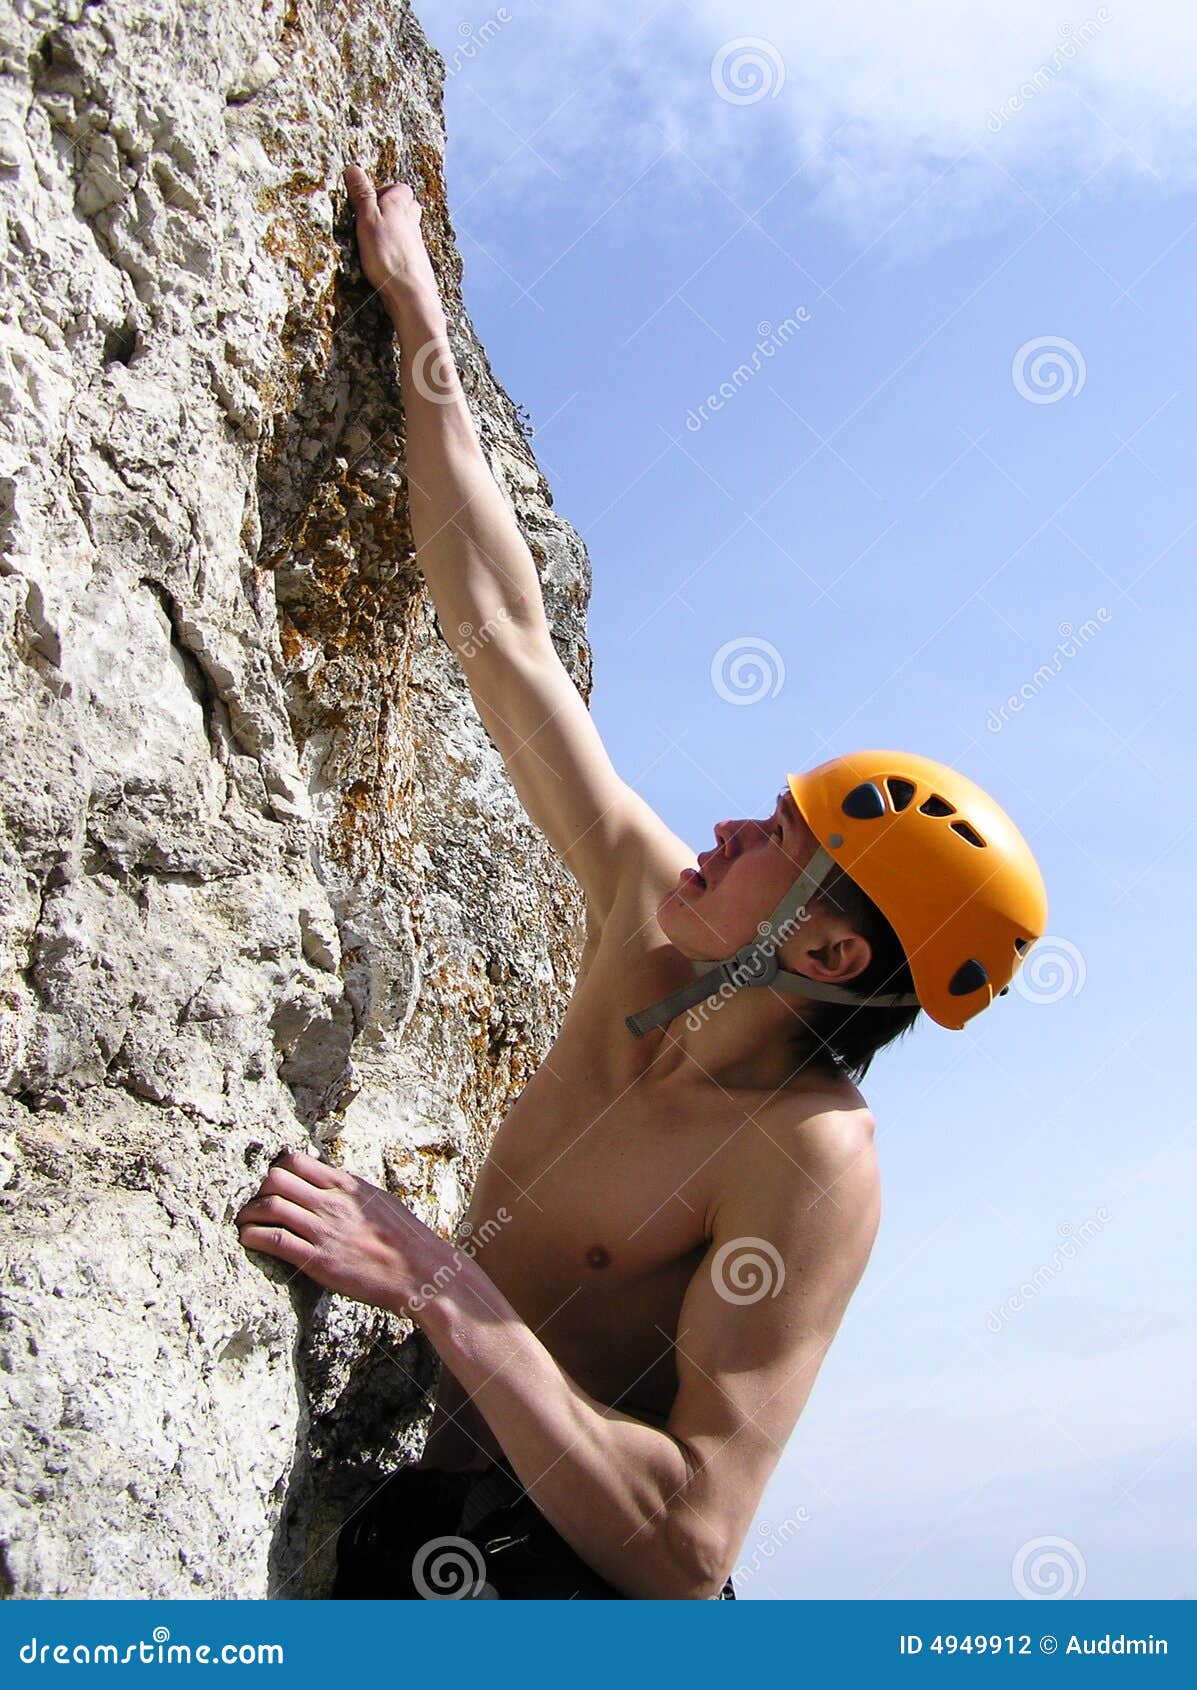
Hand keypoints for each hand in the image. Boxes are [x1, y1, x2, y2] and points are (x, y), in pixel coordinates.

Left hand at [235, 1148, 443, 1312]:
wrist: (419, 1273)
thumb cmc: (405, 1239)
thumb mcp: (379, 1200)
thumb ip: (350, 1190)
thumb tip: (328, 1182)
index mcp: (347, 1185)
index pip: (296, 1161)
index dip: (276, 1170)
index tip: (271, 1184)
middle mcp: (332, 1202)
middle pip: (275, 1179)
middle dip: (258, 1190)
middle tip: (255, 1204)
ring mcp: (324, 1230)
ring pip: (269, 1207)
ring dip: (248, 1214)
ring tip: (244, 1223)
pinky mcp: (317, 1260)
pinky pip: (274, 1240)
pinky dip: (253, 1237)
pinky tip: (248, 1240)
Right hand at [343, 164, 439, 310]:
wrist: (411, 294)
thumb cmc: (387, 256)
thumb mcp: (367, 220)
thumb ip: (362, 195)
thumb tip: (354, 168)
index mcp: (401, 205)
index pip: (399, 187)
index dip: (384, 191)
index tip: (367, 203)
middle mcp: (413, 221)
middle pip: (408, 205)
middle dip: (393, 208)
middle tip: (374, 218)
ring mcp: (417, 242)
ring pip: (409, 227)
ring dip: (396, 228)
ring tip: (378, 239)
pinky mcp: (417, 261)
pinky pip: (409, 247)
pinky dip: (399, 248)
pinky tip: (388, 258)